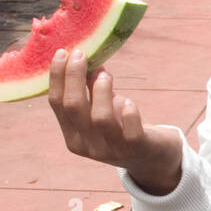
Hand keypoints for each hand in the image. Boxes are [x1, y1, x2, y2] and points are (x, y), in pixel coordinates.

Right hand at [48, 48, 181, 184]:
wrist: (153, 158)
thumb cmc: (122, 127)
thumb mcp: (101, 108)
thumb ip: (89, 89)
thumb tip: (80, 56)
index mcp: (73, 137)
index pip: (57, 104)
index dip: (58, 77)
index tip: (63, 52)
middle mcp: (89, 146)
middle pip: (73, 107)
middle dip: (74, 76)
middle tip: (82, 54)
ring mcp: (112, 150)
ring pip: (100, 118)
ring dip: (101, 90)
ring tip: (106, 75)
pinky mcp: (137, 148)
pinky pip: (130, 129)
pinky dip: (128, 111)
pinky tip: (129, 102)